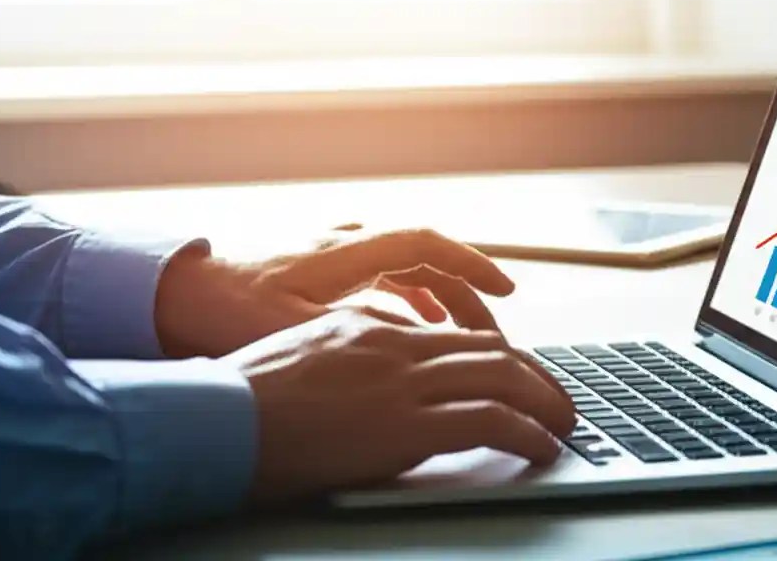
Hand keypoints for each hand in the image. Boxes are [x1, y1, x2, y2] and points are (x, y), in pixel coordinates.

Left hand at [155, 228, 515, 357]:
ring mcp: (328, 250)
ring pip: (401, 263)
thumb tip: (416, 336)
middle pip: (421, 254)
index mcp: (342, 252)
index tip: (503, 290)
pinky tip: (411, 319)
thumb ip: (359, 327)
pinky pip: (378, 272)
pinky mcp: (314, 266)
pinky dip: (407, 293)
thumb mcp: (294, 328)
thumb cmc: (222, 313)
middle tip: (493, 319)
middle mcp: (340, 241)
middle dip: (464, 285)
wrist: (168, 296)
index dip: (471, 265)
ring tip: (460, 326)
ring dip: (437, 291)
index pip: (425, 243)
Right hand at [222, 308, 576, 502]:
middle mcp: (396, 345)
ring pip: (503, 376)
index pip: (458, 335)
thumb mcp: (304, 357)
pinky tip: (542, 448)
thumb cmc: (242, 401)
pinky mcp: (406, 424)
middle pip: (492, 350)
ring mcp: (403, 382)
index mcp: (372, 329)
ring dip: (545, 402)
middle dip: (536, 377)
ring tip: (564, 425)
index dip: (500, 357)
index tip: (519, 377)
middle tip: (558, 401)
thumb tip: (378, 380)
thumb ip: (351, 356)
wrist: (213, 422)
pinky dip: (528, 432)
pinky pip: (490, 420)